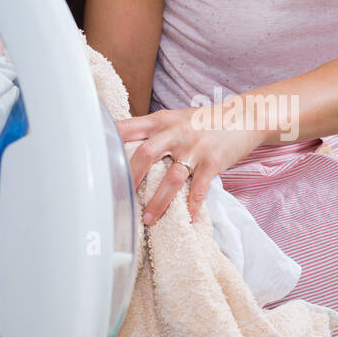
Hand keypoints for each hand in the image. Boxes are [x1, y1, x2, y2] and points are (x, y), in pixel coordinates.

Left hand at [116, 105, 267, 225]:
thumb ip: (153, 130)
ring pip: (171, 177)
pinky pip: (199, 188)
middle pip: (146, 154)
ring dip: (158, 201)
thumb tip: (123, 147)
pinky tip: (186, 219)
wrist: (243, 117)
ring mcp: (195, 147)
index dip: (109, 142)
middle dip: (131, 178)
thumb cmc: (204, 121)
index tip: (95, 159)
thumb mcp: (176, 118)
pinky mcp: (213, 162)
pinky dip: (192, 206)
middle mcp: (176, 132)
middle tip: (119, 197)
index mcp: (162, 120)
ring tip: (147, 218)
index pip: (128, 128)